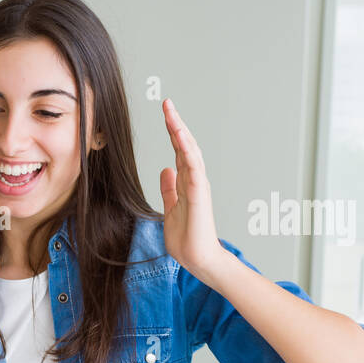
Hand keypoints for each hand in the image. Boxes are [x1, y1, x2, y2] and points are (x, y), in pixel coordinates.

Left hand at [159, 98, 227, 282]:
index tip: (165, 113)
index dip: (171, 132)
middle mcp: (194, 180)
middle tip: (167, 103)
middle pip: (185, 146)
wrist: (197, 258)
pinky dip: (189, 154)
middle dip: (175, 124)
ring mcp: (197, 187)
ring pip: (190, 153)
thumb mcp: (170, 209)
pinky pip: (194, 171)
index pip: (178, 151)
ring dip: (181, 133)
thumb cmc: (186, 237)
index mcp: (186, 182)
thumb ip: (169, 189)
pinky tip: (182, 140)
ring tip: (171, 115)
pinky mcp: (198, 197)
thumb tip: (165, 169)